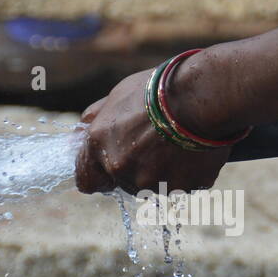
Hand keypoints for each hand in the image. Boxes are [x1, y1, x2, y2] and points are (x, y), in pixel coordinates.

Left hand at [74, 69, 230, 194]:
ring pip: (154, 186)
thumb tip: (77, 135)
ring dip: (163, 172)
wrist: (200, 94)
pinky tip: (194, 150)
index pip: (86, 181)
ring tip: (179, 144)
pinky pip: (183, 185)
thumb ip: (96, 120)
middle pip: (124, 182)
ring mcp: (150, 181)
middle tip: (157, 144)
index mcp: (99, 145)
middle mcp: (120, 168)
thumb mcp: (117, 96)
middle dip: (137, 168)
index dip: (100, 175)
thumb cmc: (159, 88)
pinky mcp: (180, 188)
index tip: (111, 168)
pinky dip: (188, 173)